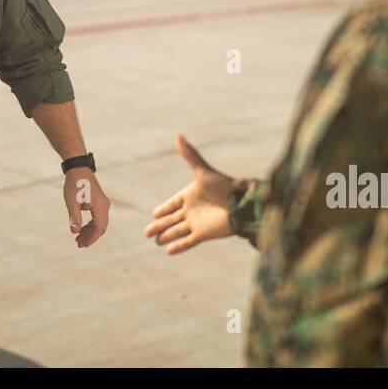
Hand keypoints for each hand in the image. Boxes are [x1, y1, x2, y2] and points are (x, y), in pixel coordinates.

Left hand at [64, 168, 109, 247]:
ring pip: (99, 223)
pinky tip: (81, 228)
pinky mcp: (99, 202)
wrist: (78, 168)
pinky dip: (90, 224)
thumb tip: (74, 231)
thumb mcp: (72, 202)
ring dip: (89, 231)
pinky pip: (97, 217)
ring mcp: (102, 204)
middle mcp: (104, 206)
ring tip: (78, 238)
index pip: (99, 228)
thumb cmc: (75, 184)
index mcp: (100, 206)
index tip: (82, 245)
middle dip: (90, 237)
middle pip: (100, 227)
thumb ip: (74, 217)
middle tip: (78, 244)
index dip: (91, 238)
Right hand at [143, 134, 233, 254]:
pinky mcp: (203, 234)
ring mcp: (197, 223)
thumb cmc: (223, 186)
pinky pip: (187, 242)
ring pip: (177, 231)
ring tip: (156, 242)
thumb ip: (190, 156)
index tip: (154, 213)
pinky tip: (169, 252)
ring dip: (166, 236)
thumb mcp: (203, 171)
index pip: (173, 203)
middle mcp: (193, 210)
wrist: (241, 204)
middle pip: (172, 219)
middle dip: (159, 226)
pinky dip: (179, 246)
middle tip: (146, 233)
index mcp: (190, 195)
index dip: (164, 208)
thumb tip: (179, 136)